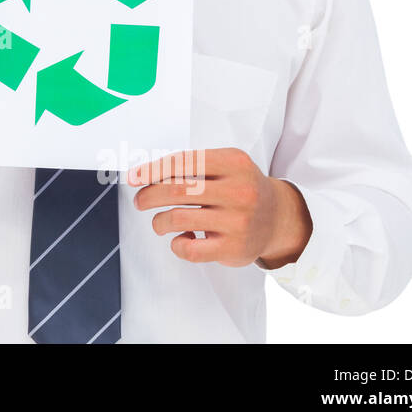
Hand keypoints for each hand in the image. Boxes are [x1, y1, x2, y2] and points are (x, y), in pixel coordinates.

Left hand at [126, 148, 311, 268]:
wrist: (279, 217)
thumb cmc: (240, 188)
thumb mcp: (224, 165)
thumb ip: (190, 165)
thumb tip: (141, 174)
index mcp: (233, 162)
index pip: (183, 161)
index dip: (152, 170)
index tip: (132, 178)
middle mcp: (239, 190)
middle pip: (177, 190)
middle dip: (149, 195)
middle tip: (140, 201)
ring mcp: (238, 221)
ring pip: (178, 219)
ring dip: (159, 222)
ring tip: (160, 222)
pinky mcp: (235, 248)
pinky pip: (190, 249)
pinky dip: (176, 244)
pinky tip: (182, 238)